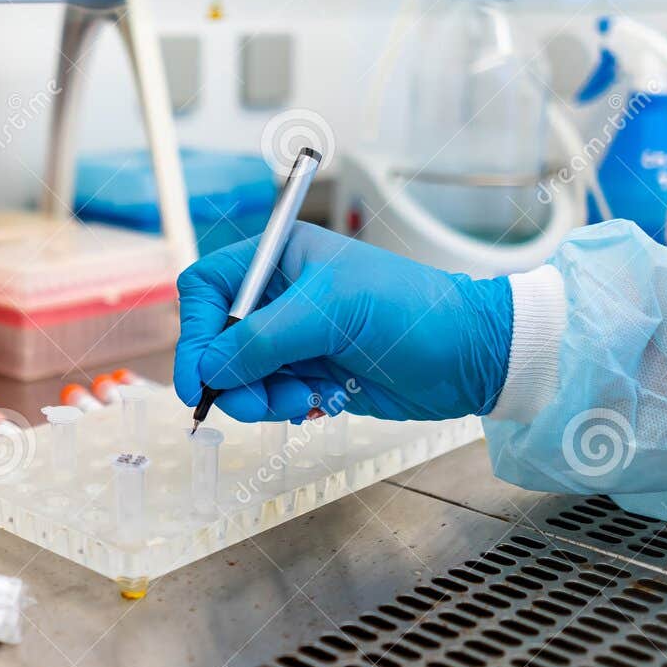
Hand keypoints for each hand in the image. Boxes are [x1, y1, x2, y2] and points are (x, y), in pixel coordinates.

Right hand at [173, 224, 513, 422]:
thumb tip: (208, 369)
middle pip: (217, 341)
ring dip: (262, 397)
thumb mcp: (331, 314)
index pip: (208, 289)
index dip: (196, 331)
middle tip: (256, 403)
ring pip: (241, 377)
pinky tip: (322, 401)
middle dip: (231, 376)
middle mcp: (281, 297)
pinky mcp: (311, 374)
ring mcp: (295, 338)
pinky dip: (286, 406)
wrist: (470, 356)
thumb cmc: (411, 312)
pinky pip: (270, 396)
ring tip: (306, 398)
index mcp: (280, 259)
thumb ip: (263, 340)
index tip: (199, 376)